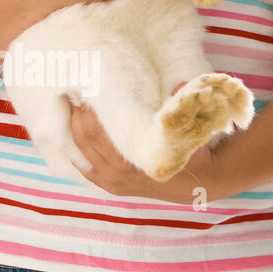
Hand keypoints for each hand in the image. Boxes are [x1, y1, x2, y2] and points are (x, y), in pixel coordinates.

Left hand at [68, 100, 213, 203]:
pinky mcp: (109, 185)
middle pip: (84, 135)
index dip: (88, 107)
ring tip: (75, 102)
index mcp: (135, 160)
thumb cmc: (191, 152)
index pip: (96, 129)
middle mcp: (118, 174)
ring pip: (80, 147)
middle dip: (77, 111)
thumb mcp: (190, 131)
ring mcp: (112, 182)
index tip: (86, 85)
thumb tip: (183, 87)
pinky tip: (76, 125)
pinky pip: (83, 164)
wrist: (197, 183)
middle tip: (77, 89)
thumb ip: (182, 110)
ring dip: (75, 124)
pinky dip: (77, 144)